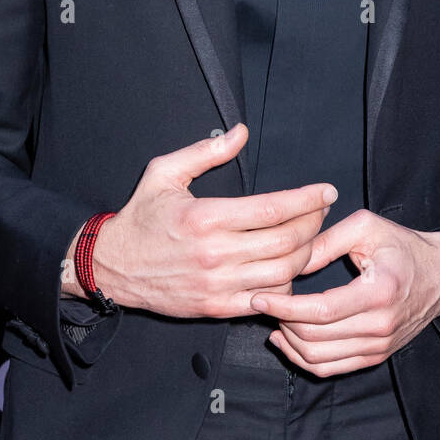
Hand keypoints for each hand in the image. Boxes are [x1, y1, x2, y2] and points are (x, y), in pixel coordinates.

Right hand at [64, 124, 337, 318]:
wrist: (112, 266)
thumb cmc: (142, 216)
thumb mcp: (165, 173)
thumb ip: (206, 152)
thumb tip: (241, 132)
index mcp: (206, 217)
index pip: (273, 208)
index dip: (308, 199)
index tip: (327, 191)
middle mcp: (215, 253)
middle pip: (286, 241)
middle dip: (314, 224)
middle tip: (323, 210)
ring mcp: (217, 285)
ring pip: (281, 273)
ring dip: (306, 254)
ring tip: (312, 236)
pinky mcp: (216, 307)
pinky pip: (264, 299)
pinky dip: (285, 285)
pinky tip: (291, 267)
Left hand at [248, 211, 439, 376]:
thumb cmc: (405, 247)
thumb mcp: (367, 228)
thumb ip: (327, 241)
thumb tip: (292, 262)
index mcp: (379, 292)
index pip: (320, 311)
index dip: (284, 308)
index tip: (260, 298)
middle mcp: (380, 326)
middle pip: (315, 339)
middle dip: (282, 322)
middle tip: (265, 303)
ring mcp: (380, 346)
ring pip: (319, 360)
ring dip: (289, 343)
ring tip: (275, 320)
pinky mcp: (377, 355)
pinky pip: (332, 368)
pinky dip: (303, 359)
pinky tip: (289, 339)